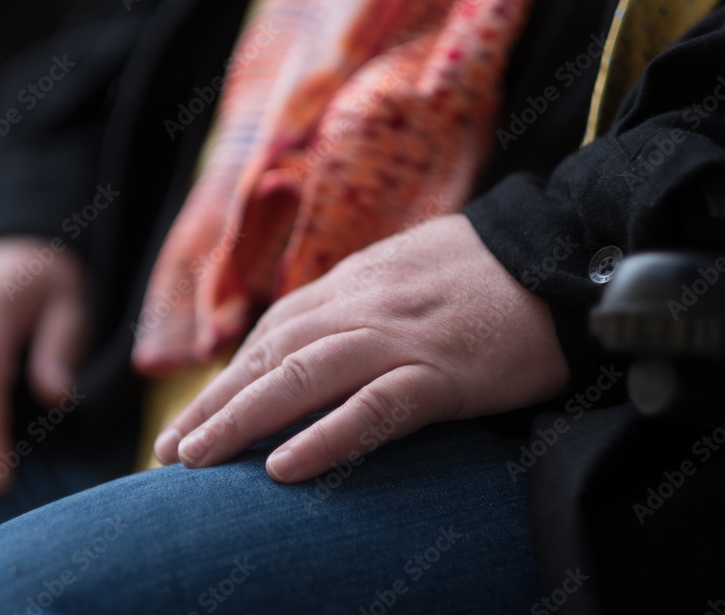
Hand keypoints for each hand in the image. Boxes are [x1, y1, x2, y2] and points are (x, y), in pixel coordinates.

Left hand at [154, 214, 569, 481]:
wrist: (556, 256)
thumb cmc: (481, 273)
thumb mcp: (401, 273)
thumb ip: (353, 302)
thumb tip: (311, 338)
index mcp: (350, 286)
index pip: (270, 335)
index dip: (225, 379)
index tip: (190, 420)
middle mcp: (361, 307)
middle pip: (270, 356)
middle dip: (213, 404)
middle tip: (169, 454)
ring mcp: (399, 338)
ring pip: (303, 377)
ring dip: (242, 418)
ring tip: (196, 461)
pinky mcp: (442, 372)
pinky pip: (375, 408)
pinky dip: (327, 437)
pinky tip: (284, 468)